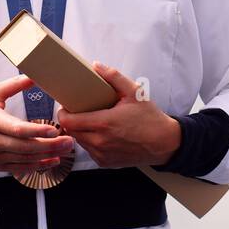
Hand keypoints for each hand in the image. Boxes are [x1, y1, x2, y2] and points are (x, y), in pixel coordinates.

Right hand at [0, 75, 74, 173]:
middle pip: (26, 147)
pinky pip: (20, 168)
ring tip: (65, 150)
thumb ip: (14, 85)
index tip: (54, 129)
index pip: (18, 129)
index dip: (38, 131)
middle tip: (69, 141)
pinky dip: (37, 166)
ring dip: (47, 156)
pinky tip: (51, 161)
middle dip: (50, 145)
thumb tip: (34, 76)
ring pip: (25, 159)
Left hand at [56, 62, 181, 167]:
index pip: (69, 121)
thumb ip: (114, 77)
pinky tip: (102, 135)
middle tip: (79, 111)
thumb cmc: (150, 118)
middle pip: (71, 131)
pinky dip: (92, 142)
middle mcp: (100, 142)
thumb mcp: (135, 92)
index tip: (67, 107)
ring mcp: (102, 154)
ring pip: (80, 142)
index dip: (63, 113)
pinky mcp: (106, 162)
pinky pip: (90, 151)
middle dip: (72, 121)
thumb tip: (96, 66)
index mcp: (103, 123)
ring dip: (81, 132)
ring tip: (92, 122)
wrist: (164, 143)